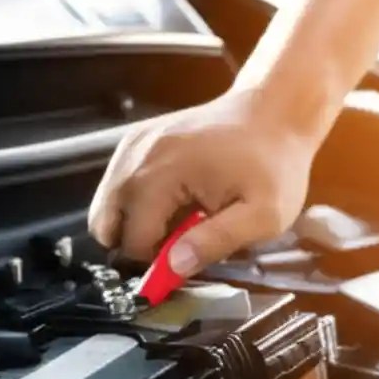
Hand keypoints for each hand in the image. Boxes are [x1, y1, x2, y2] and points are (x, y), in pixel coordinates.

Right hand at [88, 88, 321, 275]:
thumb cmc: (274, 164)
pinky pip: (116, 184)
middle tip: (174, 245)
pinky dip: (134, 203)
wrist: (274, 111)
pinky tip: (172, 202)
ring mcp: (133, 143)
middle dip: (133, 245)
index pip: (133, 239)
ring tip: (177, 222)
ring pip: (106, 205)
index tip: (184, 263)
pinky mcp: (136, 139)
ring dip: (132, 225)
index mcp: (163, 173)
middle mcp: (137, 155)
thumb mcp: (264, 215)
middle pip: (104, 223)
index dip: (155, 263)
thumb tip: (173, 267)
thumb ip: (217, 241)